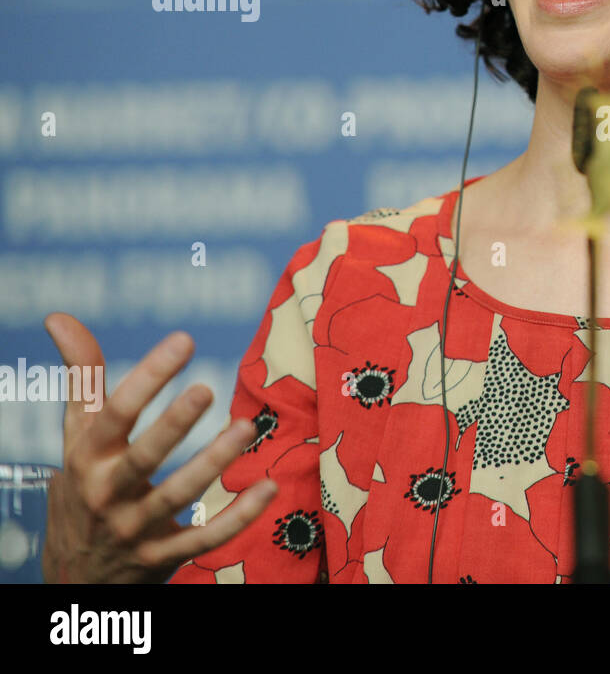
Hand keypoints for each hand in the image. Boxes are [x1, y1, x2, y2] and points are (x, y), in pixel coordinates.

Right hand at [41, 312, 277, 582]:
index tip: (184, 340)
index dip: (147, 376)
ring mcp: (135, 529)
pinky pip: (204, 539)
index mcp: (89, 457)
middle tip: (206, 389)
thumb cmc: (86, 484)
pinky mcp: (162, 557)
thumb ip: (82, 376)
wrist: (74, 574)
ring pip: (176, 498)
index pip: (115, 413)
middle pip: (142, 458)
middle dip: (172, 425)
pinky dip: (238, 517)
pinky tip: (269, 487)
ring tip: (247, 426)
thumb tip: (59, 316)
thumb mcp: (78, 434)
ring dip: (213, 464)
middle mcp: (108, 493)